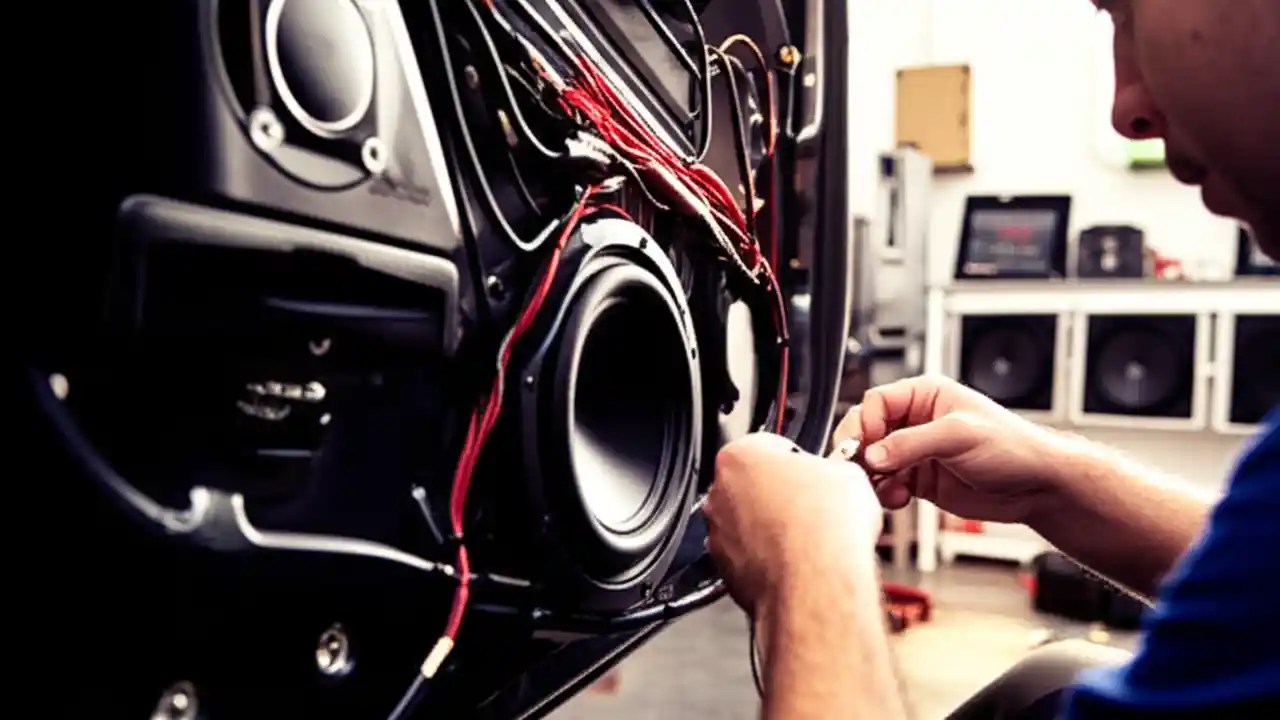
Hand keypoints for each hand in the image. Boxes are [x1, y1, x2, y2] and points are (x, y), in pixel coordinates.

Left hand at [704, 433, 882, 615]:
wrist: (816, 585)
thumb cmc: (824, 529)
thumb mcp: (848, 475)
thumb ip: (831, 469)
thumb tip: (836, 476)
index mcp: (740, 456)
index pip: (769, 446)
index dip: (797, 460)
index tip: (811, 472)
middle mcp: (719, 494)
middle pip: (753, 484)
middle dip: (780, 493)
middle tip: (812, 505)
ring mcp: (719, 534)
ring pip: (747, 522)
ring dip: (772, 526)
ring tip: (807, 537)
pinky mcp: (725, 570)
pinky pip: (748, 556)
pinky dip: (767, 557)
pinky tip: (795, 560)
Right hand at [832, 375, 1072, 524]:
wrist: (1036, 487)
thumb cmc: (1011, 447)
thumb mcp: (960, 435)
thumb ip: (913, 443)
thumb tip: (874, 454)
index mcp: (925, 395)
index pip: (877, 402)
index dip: (865, 423)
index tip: (863, 447)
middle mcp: (916, 421)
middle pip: (868, 430)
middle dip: (861, 451)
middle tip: (860, 469)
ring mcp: (916, 452)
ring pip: (873, 461)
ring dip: (871, 476)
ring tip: (882, 488)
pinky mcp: (919, 480)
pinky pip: (887, 484)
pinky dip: (884, 493)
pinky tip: (898, 498)